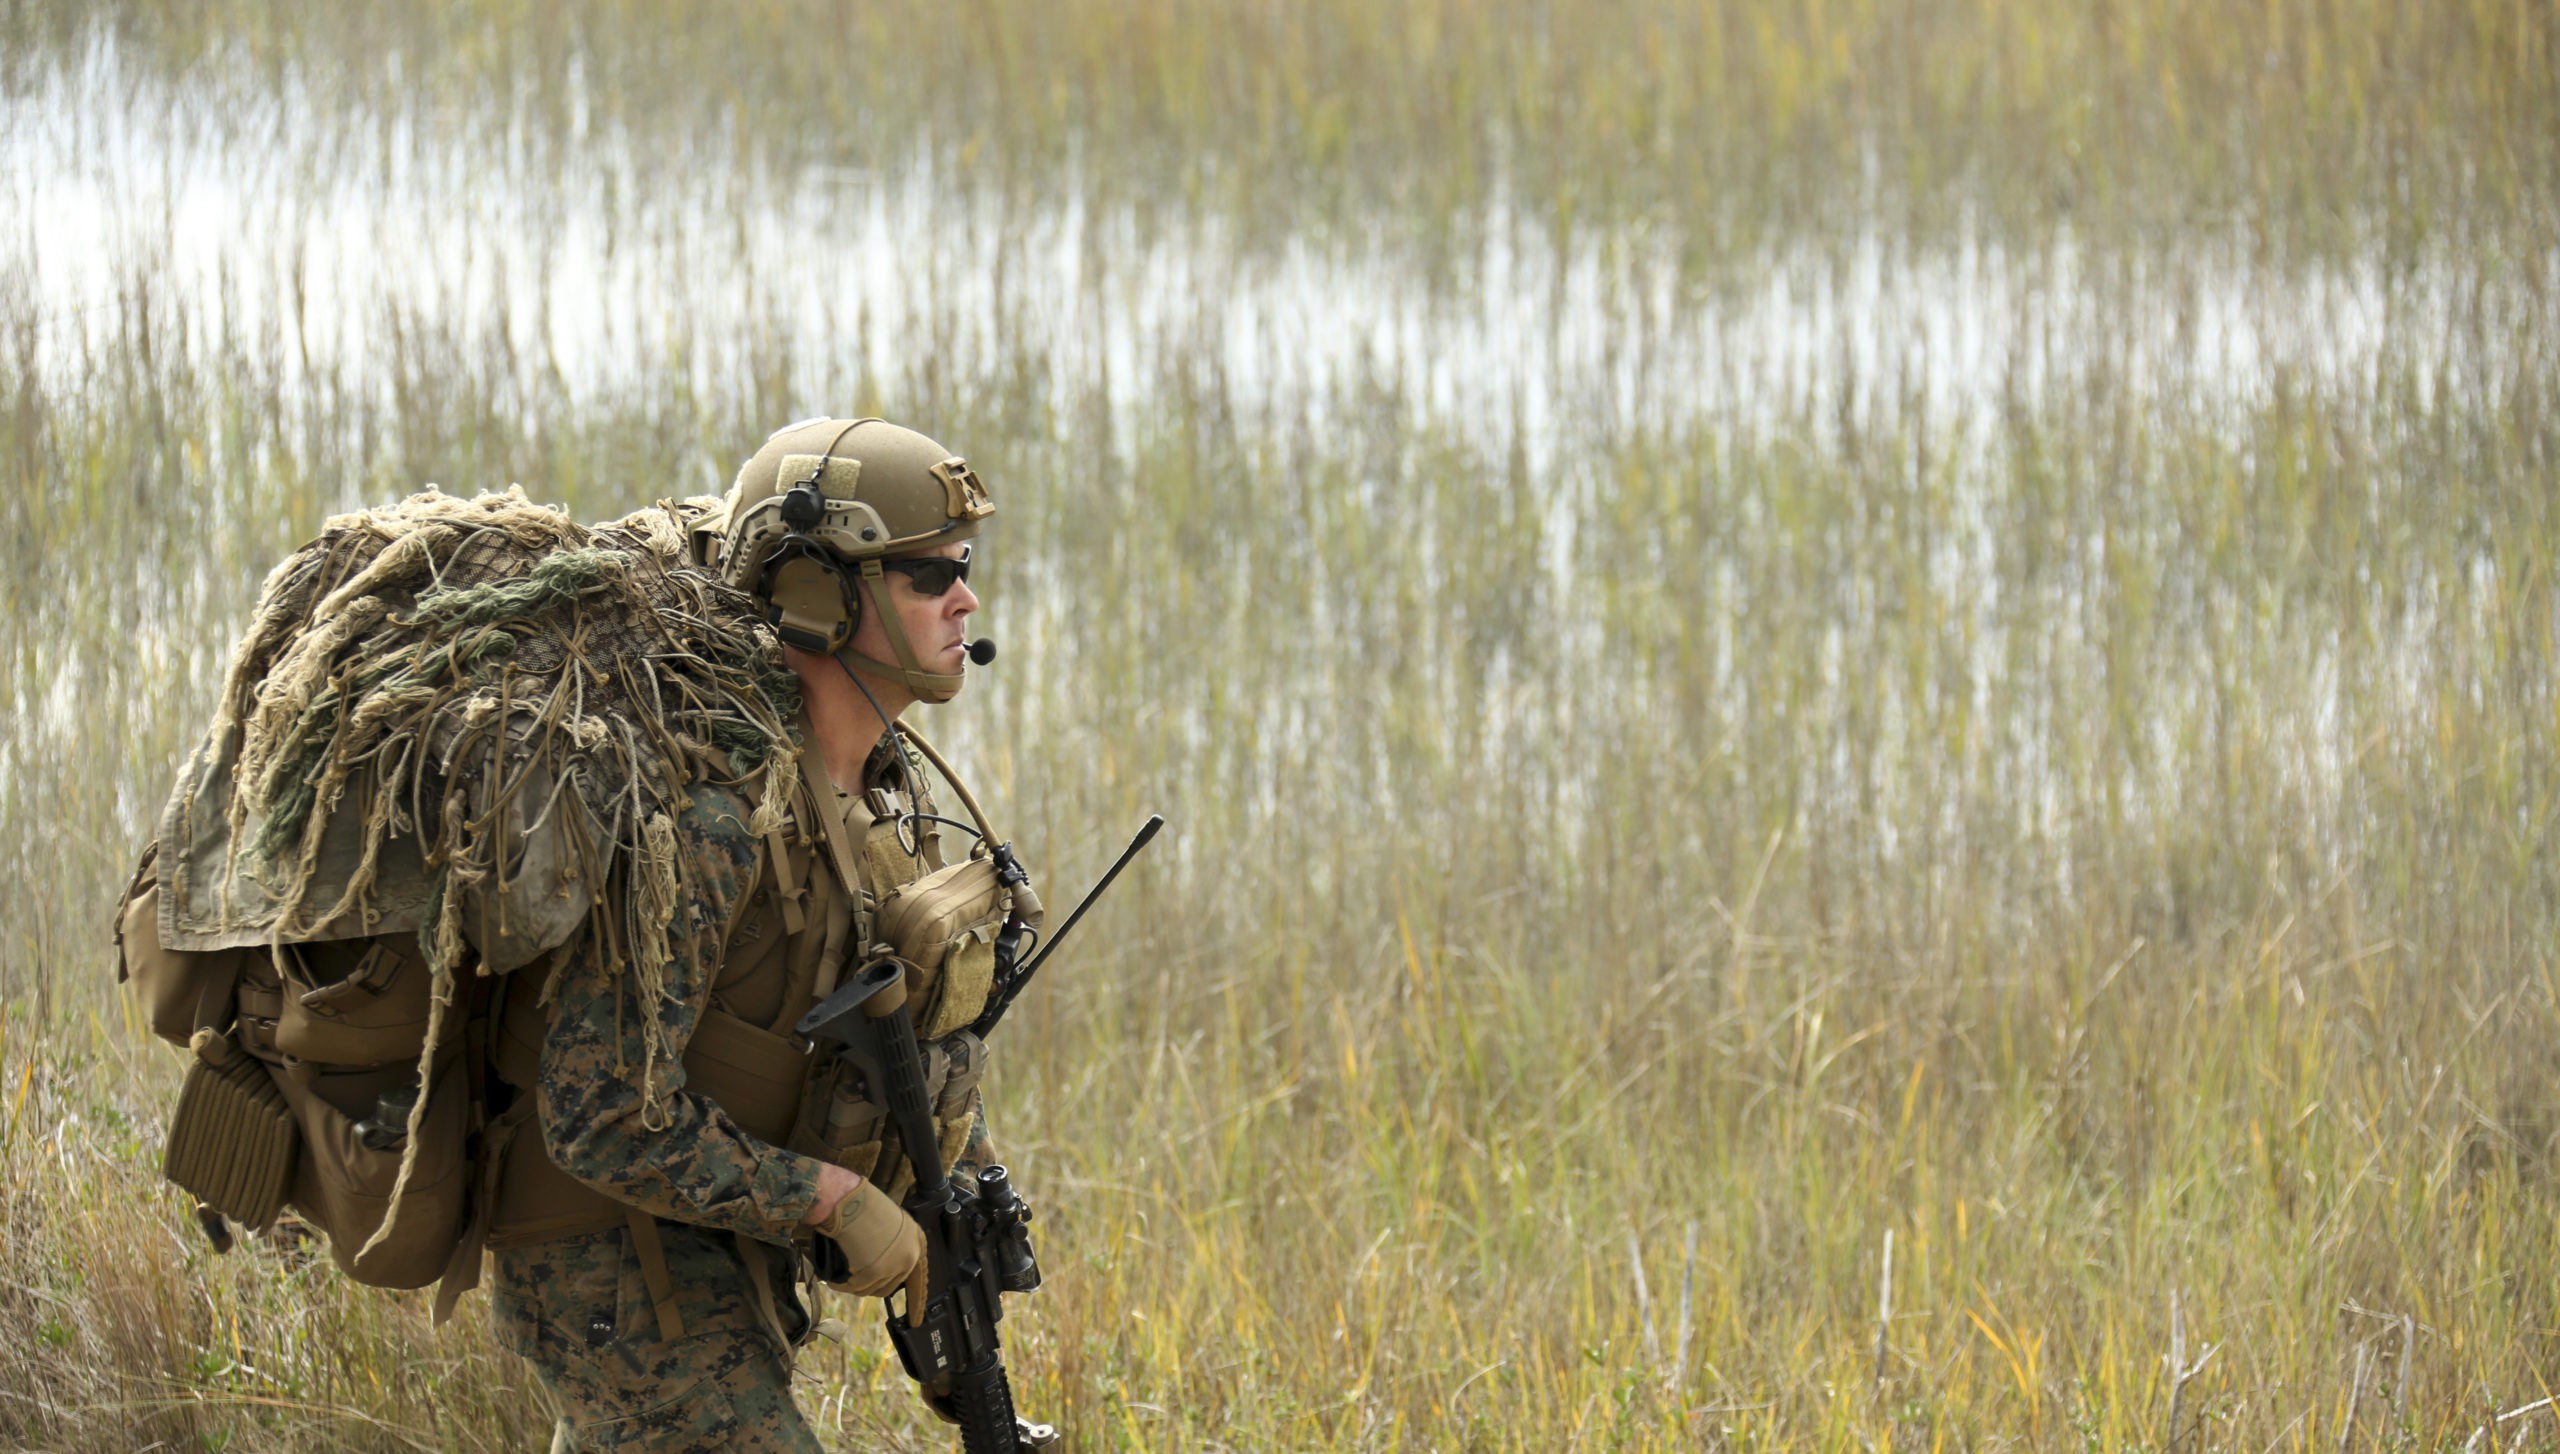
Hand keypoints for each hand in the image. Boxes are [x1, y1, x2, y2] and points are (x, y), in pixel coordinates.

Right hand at [813, 1173, 926, 1300]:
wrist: (849, 1200)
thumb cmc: (862, 1205)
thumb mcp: (889, 1224)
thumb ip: (893, 1246)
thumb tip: (884, 1271)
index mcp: (916, 1240)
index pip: (920, 1278)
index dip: (917, 1301)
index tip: (917, 1320)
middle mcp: (911, 1254)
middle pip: (891, 1286)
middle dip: (871, 1284)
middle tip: (853, 1277)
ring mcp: (894, 1264)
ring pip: (872, 1289)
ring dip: (856, 1285)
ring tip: (842, 1272)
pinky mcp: (875, 1272)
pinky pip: (856, 1288)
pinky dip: (843, 1286)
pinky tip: (833, 1280)